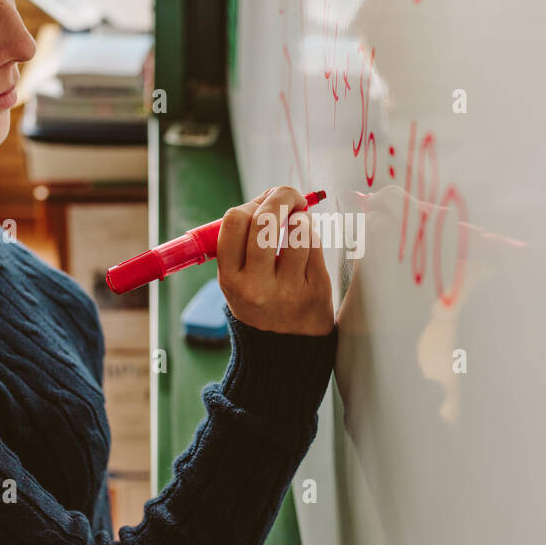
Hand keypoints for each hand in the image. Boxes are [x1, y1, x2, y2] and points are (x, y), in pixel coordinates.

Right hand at [216, 186, 334, 335]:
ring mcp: (287, 290)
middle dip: (280, 197)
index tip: (264, 200)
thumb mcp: (237, 280)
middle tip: (289, 196)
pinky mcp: (315, 290)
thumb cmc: (261, 299)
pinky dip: (313, 235)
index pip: (234, 222)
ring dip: (300, 217)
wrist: (286, 348)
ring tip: (299, 223)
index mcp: (230, 279)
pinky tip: (308, 242)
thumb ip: (244, 242)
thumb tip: (269, 197)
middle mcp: (256, 286)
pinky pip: (316, 246)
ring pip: (297, 231)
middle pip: (265, 220)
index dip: (252, 202)